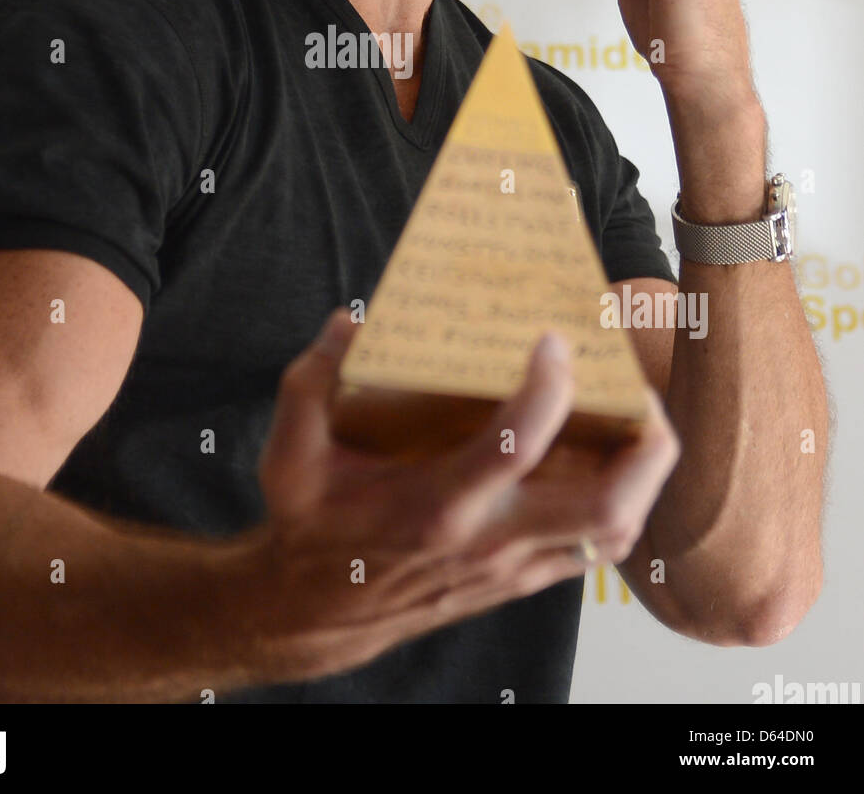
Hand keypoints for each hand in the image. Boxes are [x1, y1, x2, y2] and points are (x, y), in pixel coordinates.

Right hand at [253, 308, 679, 683]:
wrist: (316, 614)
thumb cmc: (311, 529)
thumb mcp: (291, 454)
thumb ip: (311, 380)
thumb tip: (349, 321)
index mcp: (436, 503)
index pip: (515, 445)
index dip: (548, 387)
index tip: (553, 339)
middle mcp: (488, 540)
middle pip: (604, 506)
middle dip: (644, 445)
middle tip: (640, 389)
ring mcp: (512, 567)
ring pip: (613, 533)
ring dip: (644, 477)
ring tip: (641, 419)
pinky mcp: (519, 581)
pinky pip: (592, 549)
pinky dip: (619, 504)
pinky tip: (610, 462)